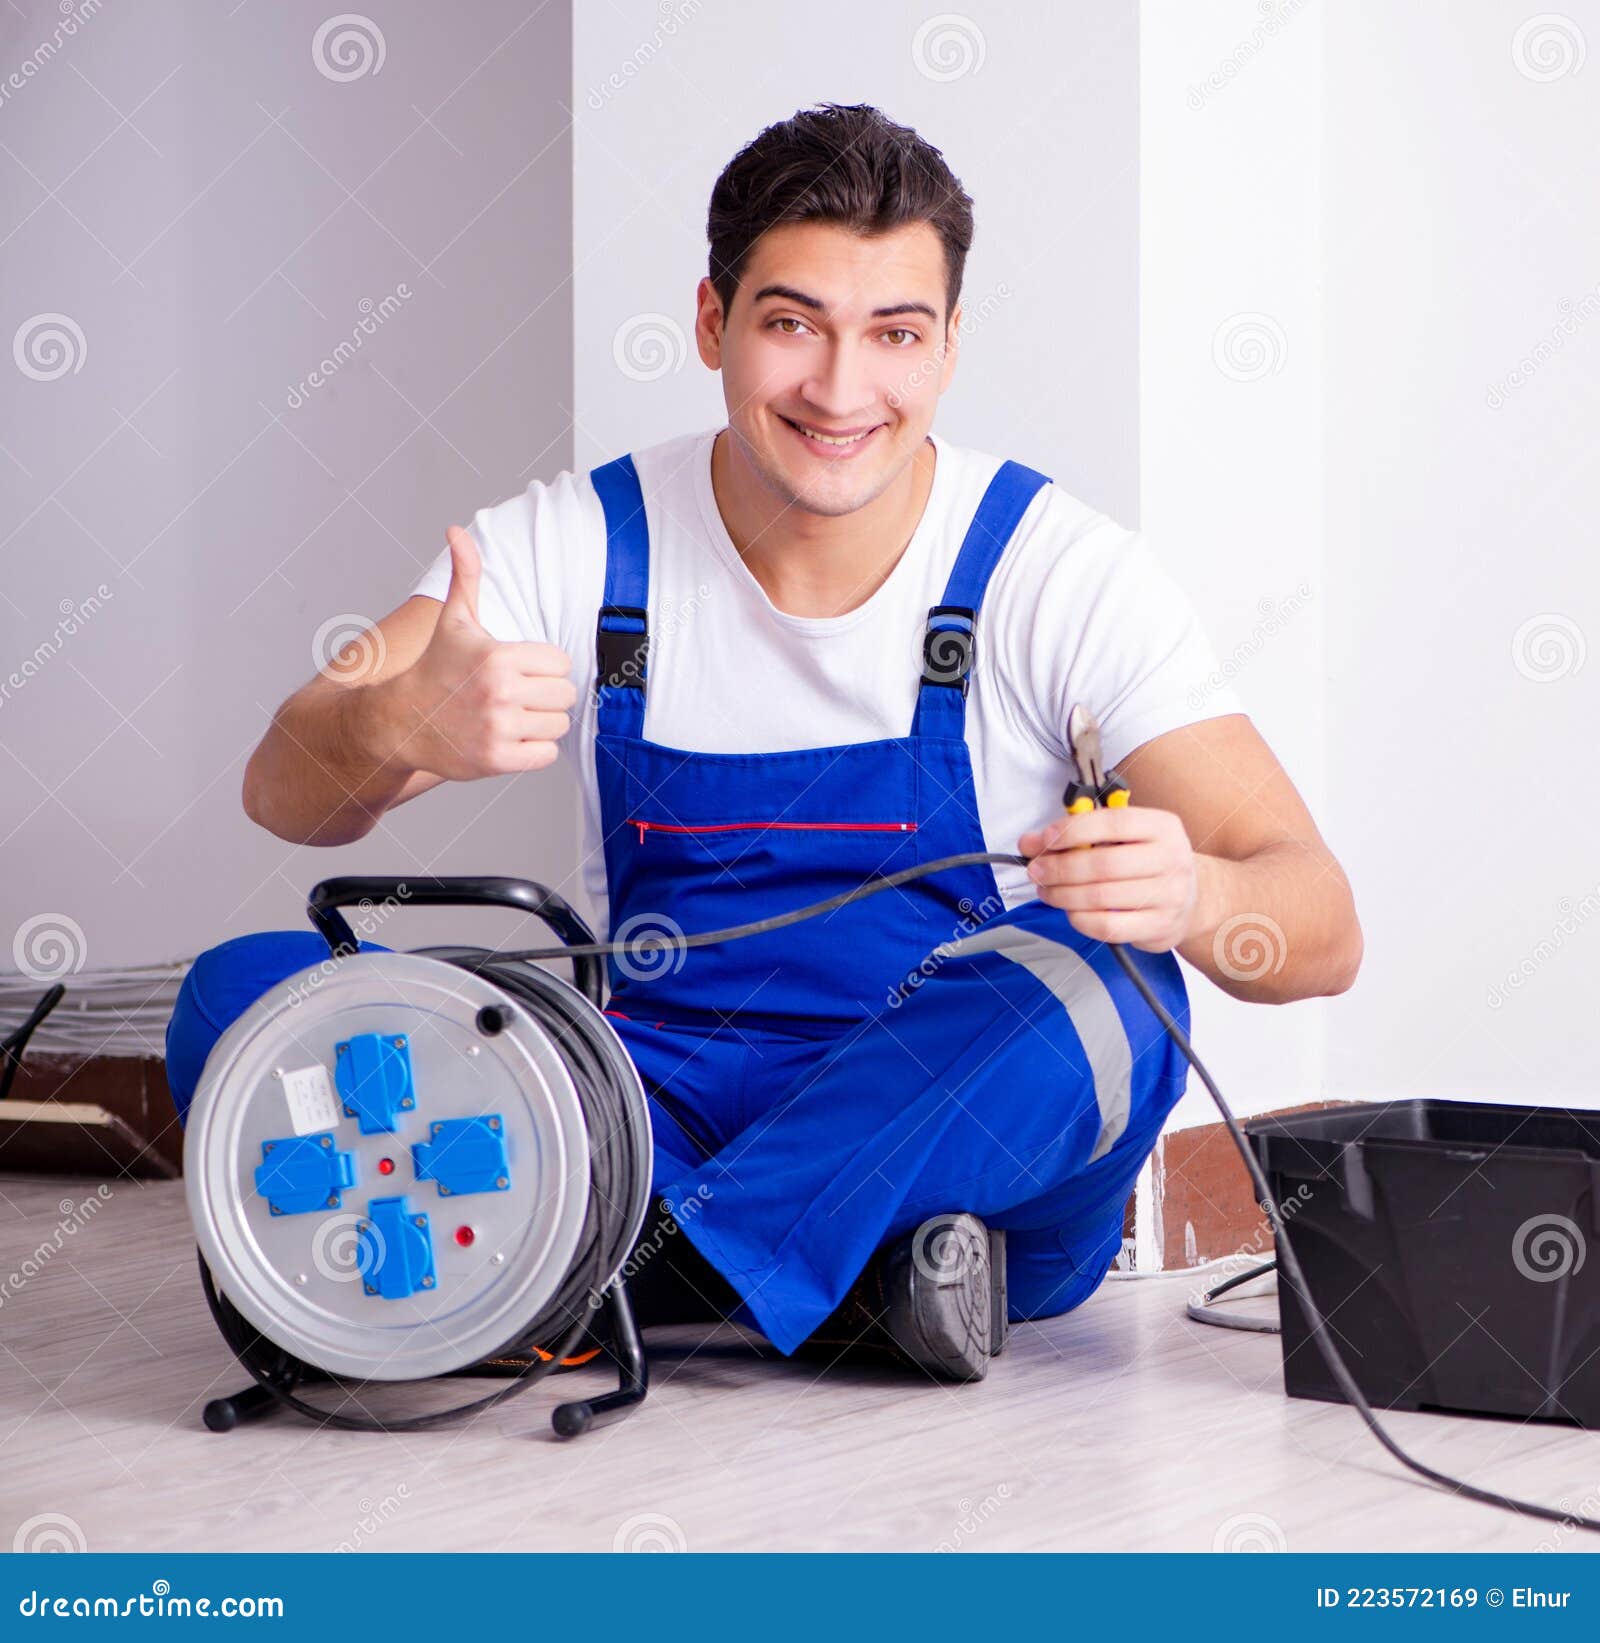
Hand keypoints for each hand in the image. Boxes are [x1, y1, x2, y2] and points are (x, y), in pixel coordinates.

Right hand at [390, 525, 576, 779]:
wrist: (401, 721)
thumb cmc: (436, 668)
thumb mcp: (454, 620)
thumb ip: (465, 574)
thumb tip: (456, 529)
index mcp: (499, 656)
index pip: (561, 663)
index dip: (545, 667)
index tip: (520, 671)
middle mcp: (500, 693)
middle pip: (566, 695)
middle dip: (547, 696)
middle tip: (518, 696)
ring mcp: (498, 728)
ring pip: (558, 726)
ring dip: (542, 723)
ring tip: (513, 717)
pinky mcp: (497, 760)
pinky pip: (547, 755)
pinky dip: (535, 750)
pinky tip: (511, 738)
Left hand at [1018, 803, 1199, 952]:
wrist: (1191, 900)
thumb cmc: (1146, 862)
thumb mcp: (1124, 838)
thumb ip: (1080, 834)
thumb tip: (1030, 842)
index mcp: (1162, 827)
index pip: (1113, 823)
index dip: (1072, 831)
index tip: (1043, 840)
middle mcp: (1171, 859)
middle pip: (1104, 864)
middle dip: (1060, 868)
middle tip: (1036, 871)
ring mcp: (1169, 896)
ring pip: (1102, 897)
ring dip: (1063, 895)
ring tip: (1047, 891)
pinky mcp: (1159, 927)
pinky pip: (1109, 926)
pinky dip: (1080, 919)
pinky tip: (1071, 911)